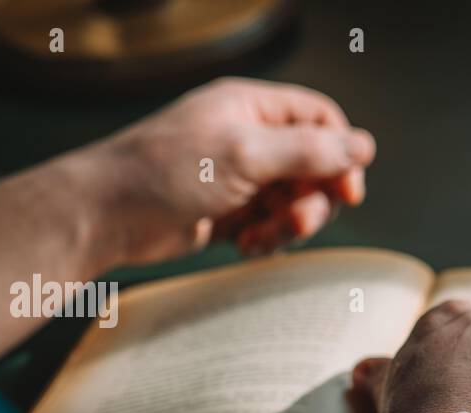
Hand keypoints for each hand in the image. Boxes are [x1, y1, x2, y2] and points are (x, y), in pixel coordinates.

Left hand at [86, 77, 375, 263]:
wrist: (106, 216)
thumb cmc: (165, 172)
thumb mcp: (246, 154)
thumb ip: (310, 150)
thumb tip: (364, 145)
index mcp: (251, 108)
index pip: (321, 120)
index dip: (341, 154)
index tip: (346, 190)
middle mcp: (248, 139)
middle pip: (314, 168)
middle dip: (313, 200)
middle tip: (298, 221)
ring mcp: (239, 178)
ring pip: (294, 202)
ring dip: (289, 226)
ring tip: (261, 237)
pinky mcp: (228, 213)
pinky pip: (270, 227)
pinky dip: (266, 240)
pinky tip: (243, 246)